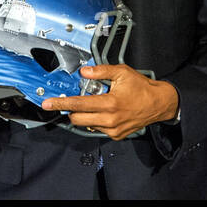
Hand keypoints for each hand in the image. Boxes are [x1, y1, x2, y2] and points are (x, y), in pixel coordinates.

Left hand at [40, 64, 178, 139]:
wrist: (159, 103)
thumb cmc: (142, 88)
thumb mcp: (121, 72)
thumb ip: (100, 71)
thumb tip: (84, 71)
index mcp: (110, 103)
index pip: (78, 105)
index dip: (61, 103)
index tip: (48, 104)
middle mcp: (110, 119)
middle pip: (77, 119)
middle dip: (71, 111)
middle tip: (73, 101)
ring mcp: (113, 130)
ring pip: (87, 125)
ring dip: (85, 115)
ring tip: (98, 103)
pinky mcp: (116, 135)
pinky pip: (98, 129)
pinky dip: (96, 120)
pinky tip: (105, 111)